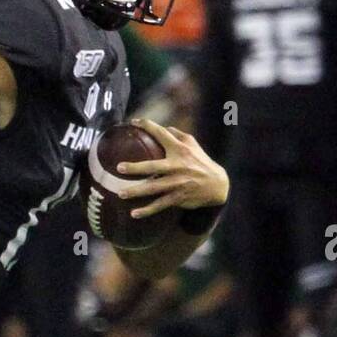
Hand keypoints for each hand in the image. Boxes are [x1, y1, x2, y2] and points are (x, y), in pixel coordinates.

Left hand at [113, 118, 229, 218]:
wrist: (217, 184)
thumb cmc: (200, 162)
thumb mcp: (193, 145)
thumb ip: (178, 135)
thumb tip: (163, 127)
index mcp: (180, 149)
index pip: (162, 134)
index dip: (148, 126)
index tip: (133, 122)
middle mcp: (177, 165)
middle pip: (153, 166)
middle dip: (136, 168)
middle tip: (119, 168)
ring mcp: (177, 183)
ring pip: (154, 188)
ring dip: (137, 192)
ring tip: (120, 194)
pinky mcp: (178, 197)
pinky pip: (160, 205)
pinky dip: (147, 210)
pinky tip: (134, 214)